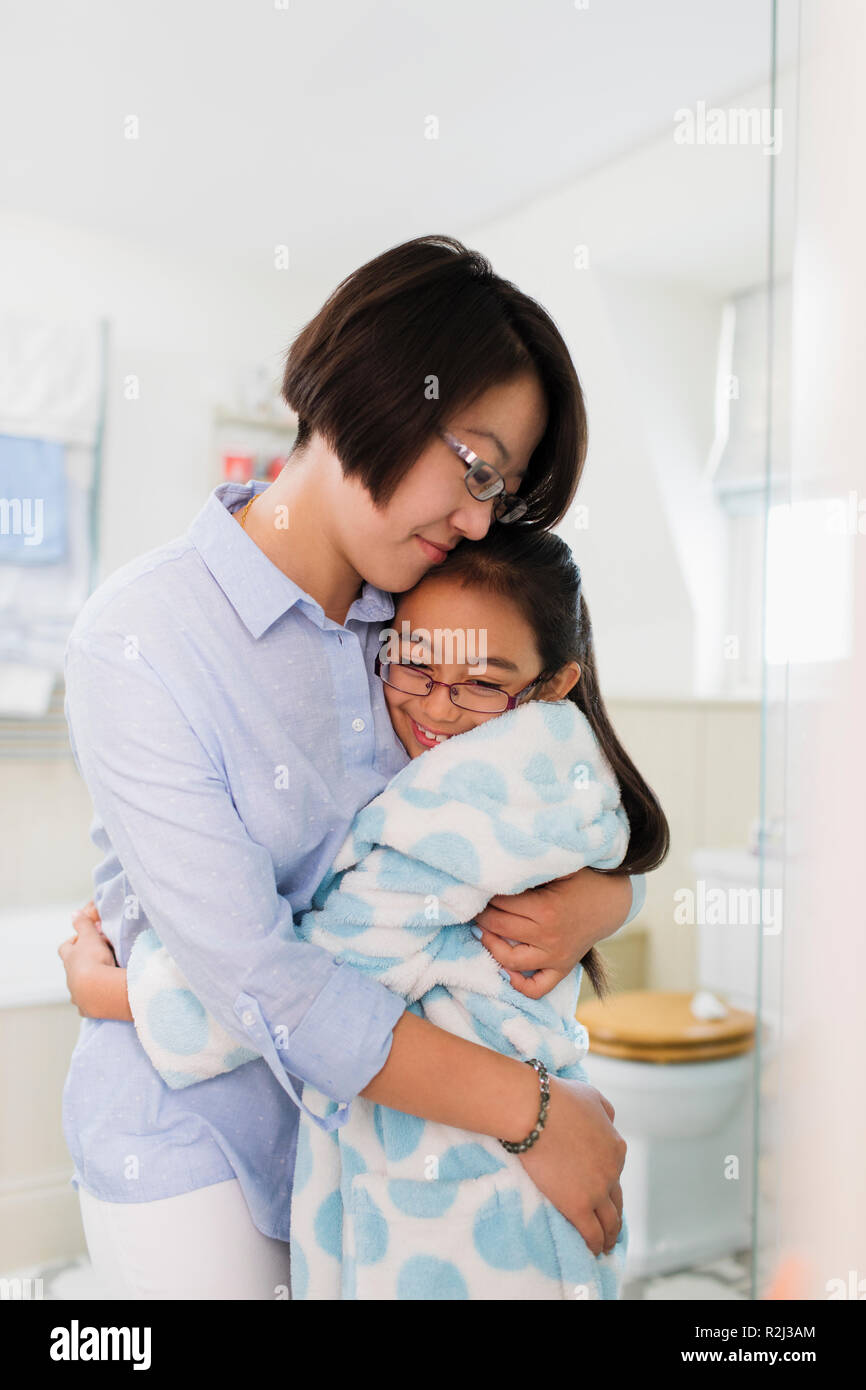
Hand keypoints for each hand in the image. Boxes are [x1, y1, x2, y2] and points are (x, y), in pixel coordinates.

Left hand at [58, 901, 117, 1015]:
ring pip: (77, 986)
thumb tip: (74, 913)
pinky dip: (93, 999)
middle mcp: (69, 977)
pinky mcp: (85, 1007)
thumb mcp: (90, 937)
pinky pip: (87, 1003)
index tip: (84, 940)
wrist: (98, 989)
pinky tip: (102, 997)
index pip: (65, 948)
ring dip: (88, 982)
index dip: (73, 942)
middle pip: (71, 968)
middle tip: (97, 958)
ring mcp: (76, 993)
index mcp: (69, 958)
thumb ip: (83, 924)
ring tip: (103, 978)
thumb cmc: (94, 959)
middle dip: (81, 963)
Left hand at [475, 867, 631, 998]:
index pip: (501, 904)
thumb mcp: (558, 868)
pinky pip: (536, 988)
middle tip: (477, 906)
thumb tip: (498, 870)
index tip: (481, 888)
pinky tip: (505, 969)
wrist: (611, 901)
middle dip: (483, 915)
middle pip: (500, 928)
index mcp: (545, 909)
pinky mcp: (561, 968)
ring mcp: (555, 956)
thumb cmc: (581, 880)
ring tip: (483, 931)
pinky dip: (518, 984)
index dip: (487, 894)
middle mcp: (548, 936)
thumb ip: (530, 870)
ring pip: (509, 960)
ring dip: (490, 945)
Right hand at [518, 1077, 625, 1255]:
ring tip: (605, 1246)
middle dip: (615, 1215)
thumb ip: (605, 1111)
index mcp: (616, 1146)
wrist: (534, 1111)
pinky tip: (593, 1251)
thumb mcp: (592, 1096)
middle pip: (617, 1200)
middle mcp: (612, 1171)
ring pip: (610, 1221)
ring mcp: (597, 1190)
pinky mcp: (578, 1206)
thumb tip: (611, 1121)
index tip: (603, 1192)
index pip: (615, 1171)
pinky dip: (595, 1245)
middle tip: (611, 1228)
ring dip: (609, 1236)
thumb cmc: (557, 1099)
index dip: (608, 1183)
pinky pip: (592, 1233)